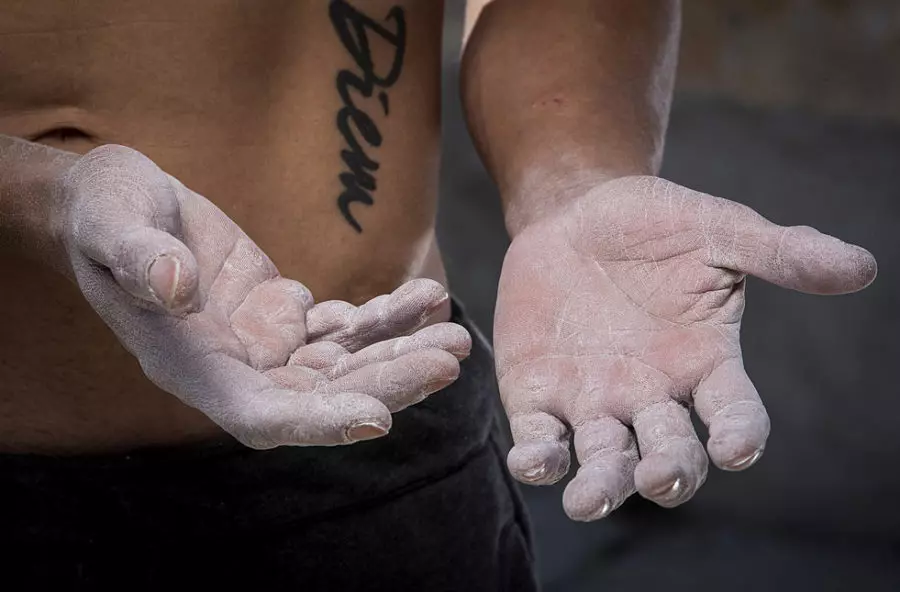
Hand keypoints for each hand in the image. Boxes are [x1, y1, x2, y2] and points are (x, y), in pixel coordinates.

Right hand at [61, 145, 469, 448]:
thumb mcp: (111, 223)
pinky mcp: (283, 317)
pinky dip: (384, 318)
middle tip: (450, 358)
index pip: (263, 415)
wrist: (120, 205)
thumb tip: (176, 285)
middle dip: (387, 382)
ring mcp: (264, 346)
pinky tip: (425, 300)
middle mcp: (236, 369)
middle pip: (322, 395)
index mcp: (191, 367)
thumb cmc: (105, 214)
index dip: (319, 422)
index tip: (380, 419)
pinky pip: (343, 328)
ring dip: (399, 352)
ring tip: (455, 332)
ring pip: (343, 364)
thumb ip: (139, 257)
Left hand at [494, 175, 875, 519]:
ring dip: (600, 487)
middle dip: (668, 471)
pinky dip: (538, 458)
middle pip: (669, 454)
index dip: (739, 436)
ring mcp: (594, 401)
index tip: (736, 448)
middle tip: (662, 478)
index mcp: (705, 365)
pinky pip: (542, 439)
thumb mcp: (717, 230)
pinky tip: (532, 462)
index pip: (734, 415)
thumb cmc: (655, 226)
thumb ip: (778, 252)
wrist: (575, 215)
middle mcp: (653, 396)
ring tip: (588, 501)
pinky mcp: (538, 396)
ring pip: (605, 461)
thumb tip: (860, 267)